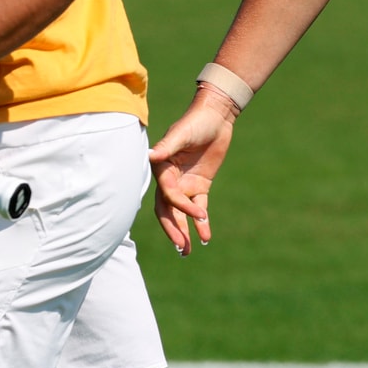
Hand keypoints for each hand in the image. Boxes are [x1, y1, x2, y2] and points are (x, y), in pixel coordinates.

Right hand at [148, 87, 238, 255]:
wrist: (215, 115)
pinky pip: (199, 208)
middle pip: (168, 210)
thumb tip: (151, 156)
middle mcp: (170, 179)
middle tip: (181, 248)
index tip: (198, 214)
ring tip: (187, 251)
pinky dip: (201, 222)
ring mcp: (185, 184)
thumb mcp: (182, 133)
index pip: (168, 194)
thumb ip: (167, 147)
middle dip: (173, 230)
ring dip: (184, 231)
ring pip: (181, 213)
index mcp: (161, 168)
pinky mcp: (200, 186)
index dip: (180, 207)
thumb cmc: (195, 121)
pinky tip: (205, 237)